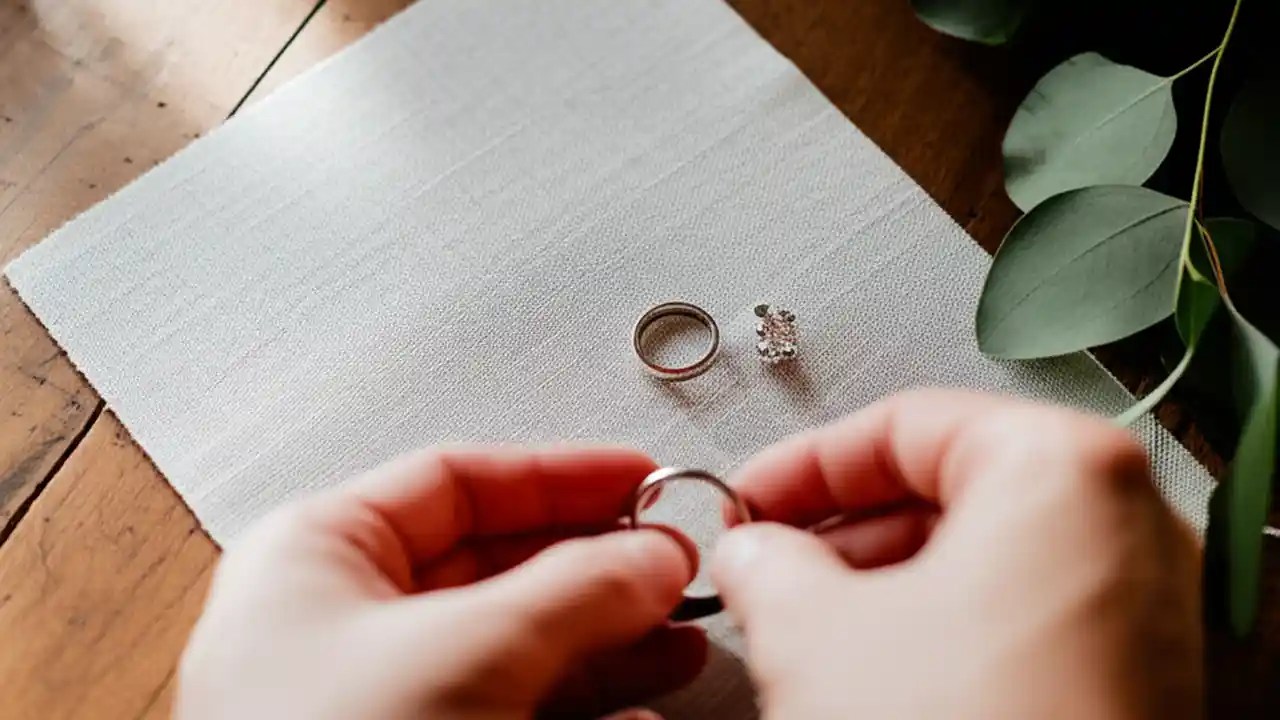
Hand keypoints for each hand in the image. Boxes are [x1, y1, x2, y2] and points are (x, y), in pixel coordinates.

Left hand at [178, 447, 705, 719]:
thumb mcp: (466, 651)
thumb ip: (573, 589)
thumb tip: (650, 557)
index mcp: (318, 556)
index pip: (457, 480)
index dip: (560, 475)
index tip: (641, 480)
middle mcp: (344, 622)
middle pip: (497, 562)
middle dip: (597, 566)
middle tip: (670, 564)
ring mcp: (381, 696)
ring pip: (515, 644)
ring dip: (605, 639)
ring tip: (678, 634)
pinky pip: (510, 711)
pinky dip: (582, 710)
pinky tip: (638, 711)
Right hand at [711, 389, 1202, 719]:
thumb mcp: (816, 632)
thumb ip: (767, 561)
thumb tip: (754, 552)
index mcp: (1062, 470)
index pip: (906, 423)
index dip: (805, 462)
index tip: (752, 499)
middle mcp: (1126, 527)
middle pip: (949, 489)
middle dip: (841, 532)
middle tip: (770, 566)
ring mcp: (1141, 608)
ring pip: (982, 559)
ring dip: (882, 586)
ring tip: (809, 630)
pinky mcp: (1133, 679)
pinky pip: (1020, 620)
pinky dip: (940, 631)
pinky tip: (878, 675)